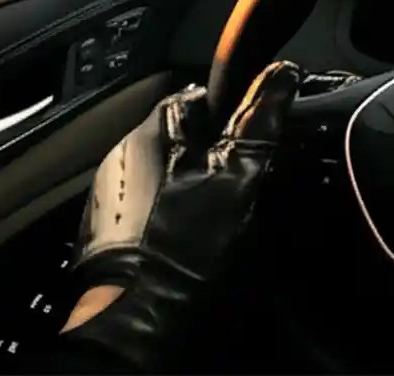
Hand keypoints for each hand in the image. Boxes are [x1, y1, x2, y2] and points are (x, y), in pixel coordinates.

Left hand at [57, 61, 300, 369]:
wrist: (144, 322)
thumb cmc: (191, 248)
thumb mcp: (240, 175)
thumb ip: (259, 120)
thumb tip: (282, 72)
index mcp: (153, 130)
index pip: (205, 94)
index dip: (241, 110)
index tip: (265, 136)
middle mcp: (124, 155)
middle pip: (189, 135)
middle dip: (221, 150)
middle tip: (254, 180)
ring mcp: (113, 196)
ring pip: (173, 171)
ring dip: (201, 183)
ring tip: (229, 215)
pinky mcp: (111, 231)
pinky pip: (157, 205)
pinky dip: (180, 213)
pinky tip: (199, 238)